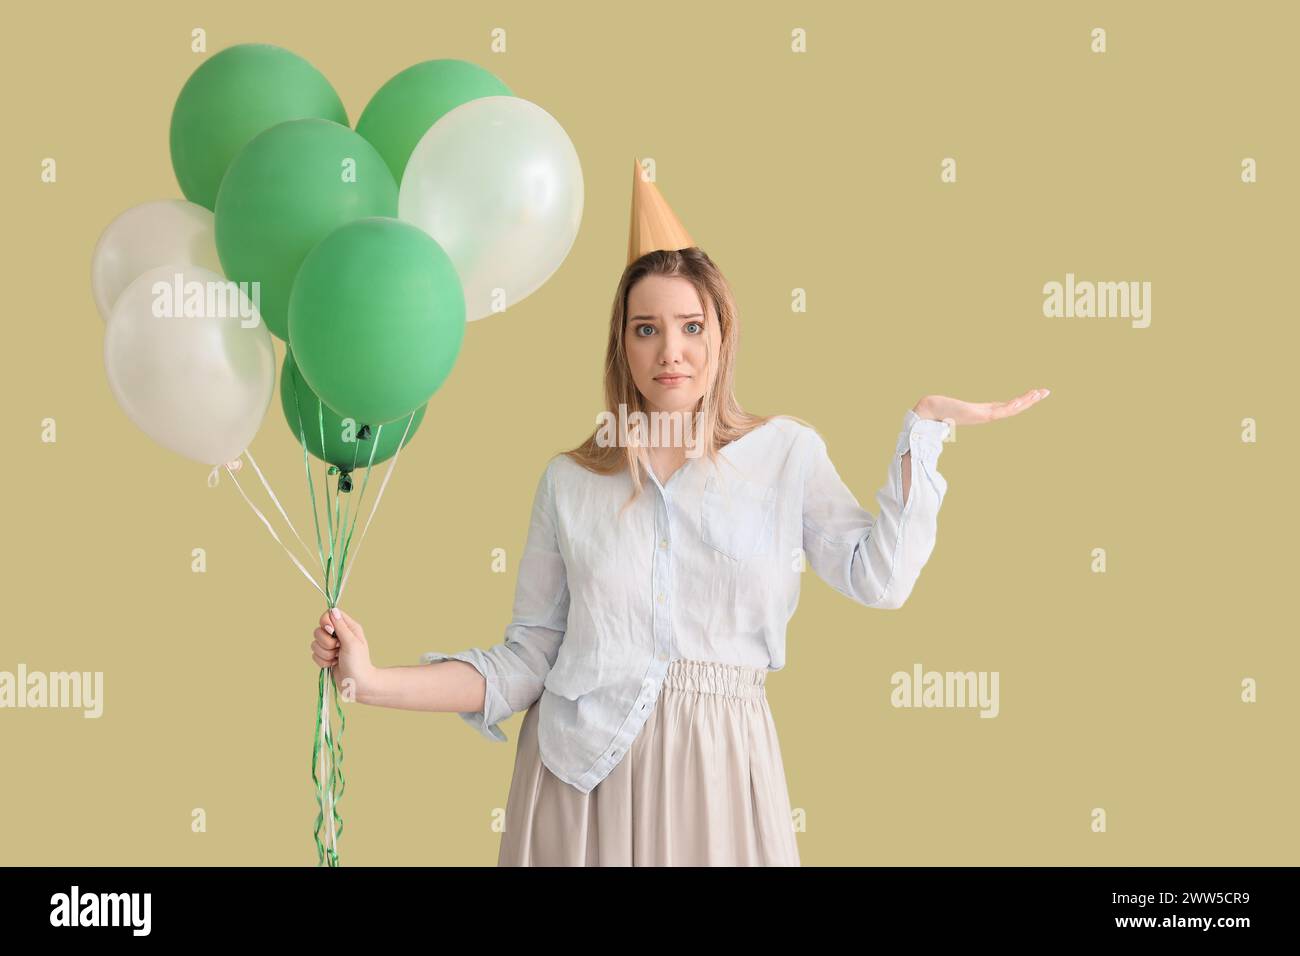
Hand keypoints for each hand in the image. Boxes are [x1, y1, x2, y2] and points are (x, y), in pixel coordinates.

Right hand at [311, 607, 376, 699]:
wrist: (357, 684)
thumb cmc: (358, 662)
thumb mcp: (351, 642)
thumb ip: (340, 626)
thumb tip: (333, 609)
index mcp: (348, 627)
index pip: (328, 615)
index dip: (326, 623)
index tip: (332, 632)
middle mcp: (338, 635)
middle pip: (318, 630)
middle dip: (326, 643)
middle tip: (338, 649)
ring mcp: (331, 647)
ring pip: (314, 644)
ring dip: (325, 654)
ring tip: (336, 659)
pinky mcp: (326, 657)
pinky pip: (314, 655)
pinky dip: (323, 662)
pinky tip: (333, 665)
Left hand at [913, 388, 1049, 425]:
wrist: (931, 411)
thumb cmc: (941, 409)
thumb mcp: (956, 405)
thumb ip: (960, 406)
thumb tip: (957, 406)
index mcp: (985, 411)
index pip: (1009, 405)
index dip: (1023, 400)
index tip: (1035, 392)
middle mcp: (988, 414)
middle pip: (1015, 407)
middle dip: (1031, 400)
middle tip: (1047, 391)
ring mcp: (985, 415)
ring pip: (1011, 409)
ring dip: (1026, 401)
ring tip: (1040, 393)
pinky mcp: (980, 415)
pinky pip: (1001, 411)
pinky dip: (1013, 406)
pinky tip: (1022, 400)